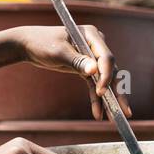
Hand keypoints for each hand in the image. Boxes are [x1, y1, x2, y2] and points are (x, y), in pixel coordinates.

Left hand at [15, 25, 132, 121]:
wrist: (29, 45)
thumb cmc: (42, 43)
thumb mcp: (58, 52)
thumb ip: (76, 61)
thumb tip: (94, 71)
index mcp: (91, 35)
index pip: (105, 57)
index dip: (106, 75)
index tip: (101, 92)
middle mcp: (96, 45)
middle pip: (110, 70)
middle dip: (117, 91)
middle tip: (124, 111)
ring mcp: (92, 57)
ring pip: (105, 80)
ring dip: (109, 99)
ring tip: (114, 118)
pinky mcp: (86, 68)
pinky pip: (94, 85)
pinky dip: (96, 99)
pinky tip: (98, 114)